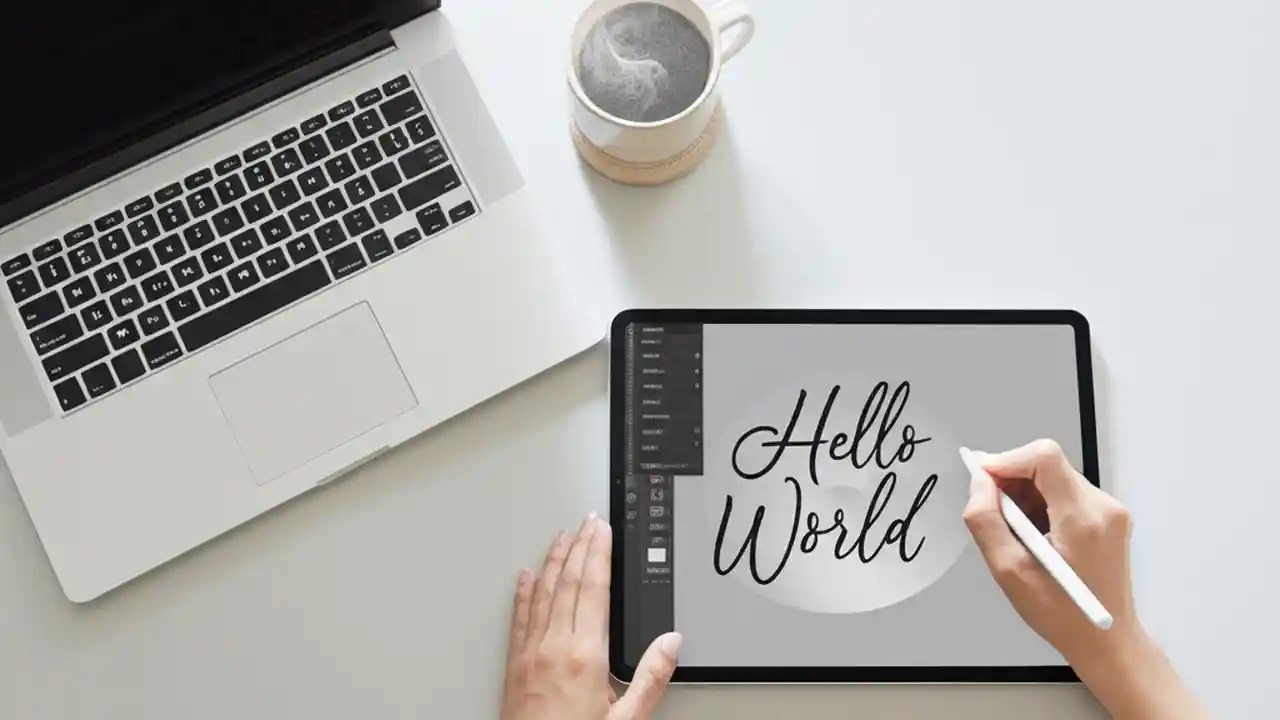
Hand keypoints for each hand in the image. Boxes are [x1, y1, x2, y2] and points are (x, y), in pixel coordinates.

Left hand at [501, 514, 681, 719]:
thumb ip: (651, 678)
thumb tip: (671, 641)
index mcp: (585, 656)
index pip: (594, 590)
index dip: (599, 555)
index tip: (603, 531)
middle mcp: (554, 647)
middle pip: (569, 584)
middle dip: (580, 548)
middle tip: (588, 522)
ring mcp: (530, 653)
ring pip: (542, 593)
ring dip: (553, 561)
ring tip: (561, 538)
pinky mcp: (513, 665)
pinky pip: (519, 618)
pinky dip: (524, 593)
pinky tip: (526, 577)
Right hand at [963, 440, 1208, 718]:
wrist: (1107, 640)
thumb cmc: (1063, 616)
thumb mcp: (1009, 572)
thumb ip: (986, 521)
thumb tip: (979, 484)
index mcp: (1082, 520)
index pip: (1043, 457)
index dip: (1006, 460)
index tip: (982, 477)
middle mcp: (1103, 508)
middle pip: (1048, 464)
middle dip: (1013, 479)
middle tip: (992, 509)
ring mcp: (1110, 511)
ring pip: (1055, 476)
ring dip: (1026, 494)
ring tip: (1016, 532)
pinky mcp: (1109, 517)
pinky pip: (1066, 491)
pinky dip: (1042, 503)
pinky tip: (1034, 534)